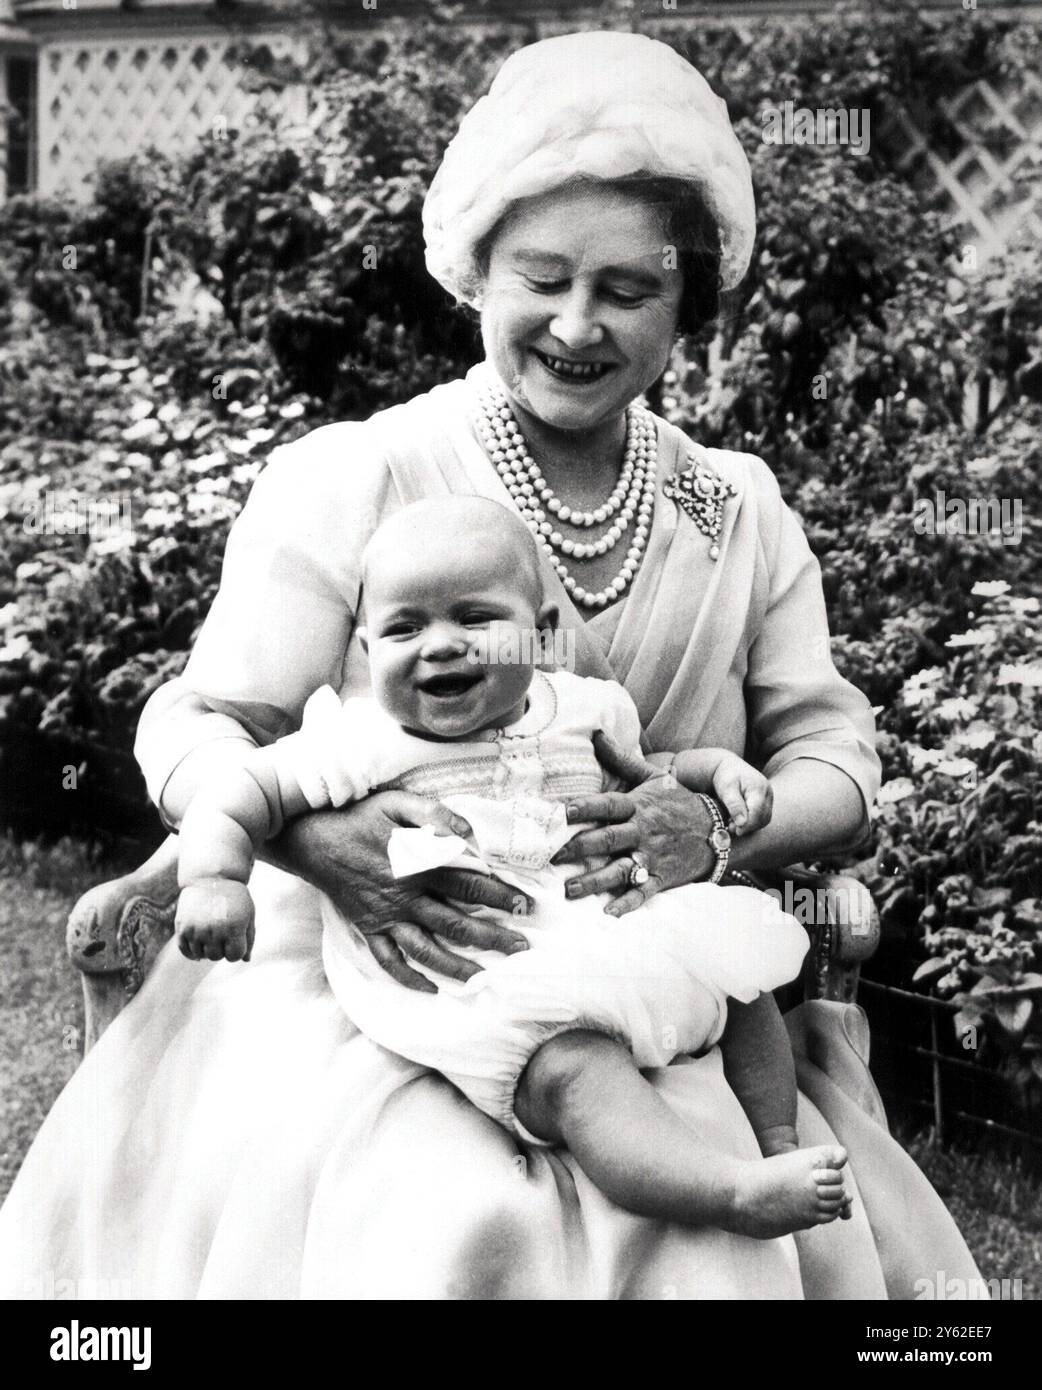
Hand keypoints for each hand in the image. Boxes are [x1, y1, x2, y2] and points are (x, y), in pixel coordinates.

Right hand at [176, 878, 254, 962]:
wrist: (211, 878)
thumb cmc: (234, 898)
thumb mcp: (248, 914)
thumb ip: (249, 938)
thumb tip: (246, 959)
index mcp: (233, 927)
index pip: (235, 956)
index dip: (237, 950)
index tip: (236, 939)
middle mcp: (213, 930)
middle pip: (217, 956)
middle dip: (222, 949)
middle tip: (223, 933)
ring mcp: (196, 929)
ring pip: (201, 955)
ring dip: (207, 948)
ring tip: (211, 934)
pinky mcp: (182, 927)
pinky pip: (185, 950)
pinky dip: (192, 953)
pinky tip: (199, 947)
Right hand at [275, 791, 531, 992]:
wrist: (313, 838)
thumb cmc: (361, 817)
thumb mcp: (398, 802)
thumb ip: (436, 813)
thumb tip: (469, 832)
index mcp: (418, 865)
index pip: (470, 885)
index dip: (501, 896)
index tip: (525, 906)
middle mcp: (405, 897)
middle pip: (457, 924)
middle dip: (493, 938)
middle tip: (523, 948)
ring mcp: (386, 917)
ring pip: (427, 951)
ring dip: (458, 966)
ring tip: (485, 979)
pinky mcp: (369, 929)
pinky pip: (389, 961)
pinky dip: (409, 979)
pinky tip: (430, 989)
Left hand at [552, 730, 715, 915]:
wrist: (719, 829)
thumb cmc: (679, 802)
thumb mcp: (654, 777)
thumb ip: (621, 760)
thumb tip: (595, 734)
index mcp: (639, 806)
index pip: (608, 805)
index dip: (587, 807)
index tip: (563, 811)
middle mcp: (643, 831)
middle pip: (608, 839)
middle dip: (581, 848)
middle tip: (554, 856)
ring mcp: (653, 856)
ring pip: (620, 869)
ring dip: (594, 881)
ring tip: (569, 889)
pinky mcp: (663, 878)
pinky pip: (643, 893)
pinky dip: (627, 904)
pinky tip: (608, 913)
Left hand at [712, 753, 773, 834]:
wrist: (730, 767)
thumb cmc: (726, 776)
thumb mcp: (726, 789)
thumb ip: (734, 805)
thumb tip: (742, 823)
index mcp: (759, 787)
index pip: (757, 811)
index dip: (748, 824)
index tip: (735, 830)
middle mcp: (768, 792)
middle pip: (763, 817)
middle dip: (748, 826)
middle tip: (731, 828)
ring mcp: (769, 797)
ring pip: (765, 819)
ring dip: (750, 825)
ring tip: (733, 824)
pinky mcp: (767, 802)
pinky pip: (763, 817)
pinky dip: (752, 822)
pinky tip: (739, 821)